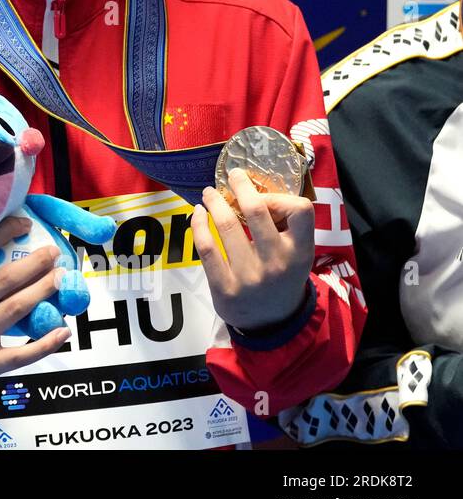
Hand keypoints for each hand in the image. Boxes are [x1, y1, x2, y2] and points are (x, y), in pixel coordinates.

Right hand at [0, 214, 71, 410]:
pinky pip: (22, 354)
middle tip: (54, 253)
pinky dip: (46, 342)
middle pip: (6, 279)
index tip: (23, 224)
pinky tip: (63, 330)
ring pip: (18, 309)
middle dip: (36, 263)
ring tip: (61, 278)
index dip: (3, 232)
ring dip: (44, 291)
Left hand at [191, 167, 314, 332]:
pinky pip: (207, 247)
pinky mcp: (224, 287)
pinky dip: (199, 224)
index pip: (301, 209)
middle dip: (241, 186)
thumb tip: (254, 189)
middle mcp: (276, 263)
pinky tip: (198, 213)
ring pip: (227, 225)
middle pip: (257, 210)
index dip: (280, 197)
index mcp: (300, 252)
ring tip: (209, 192)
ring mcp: (249, 276)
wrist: (271, 323)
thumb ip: (285, 228)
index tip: (265, 197)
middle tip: (232, 175)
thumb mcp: (296, 255)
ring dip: (214, 202)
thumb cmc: (282, 278)